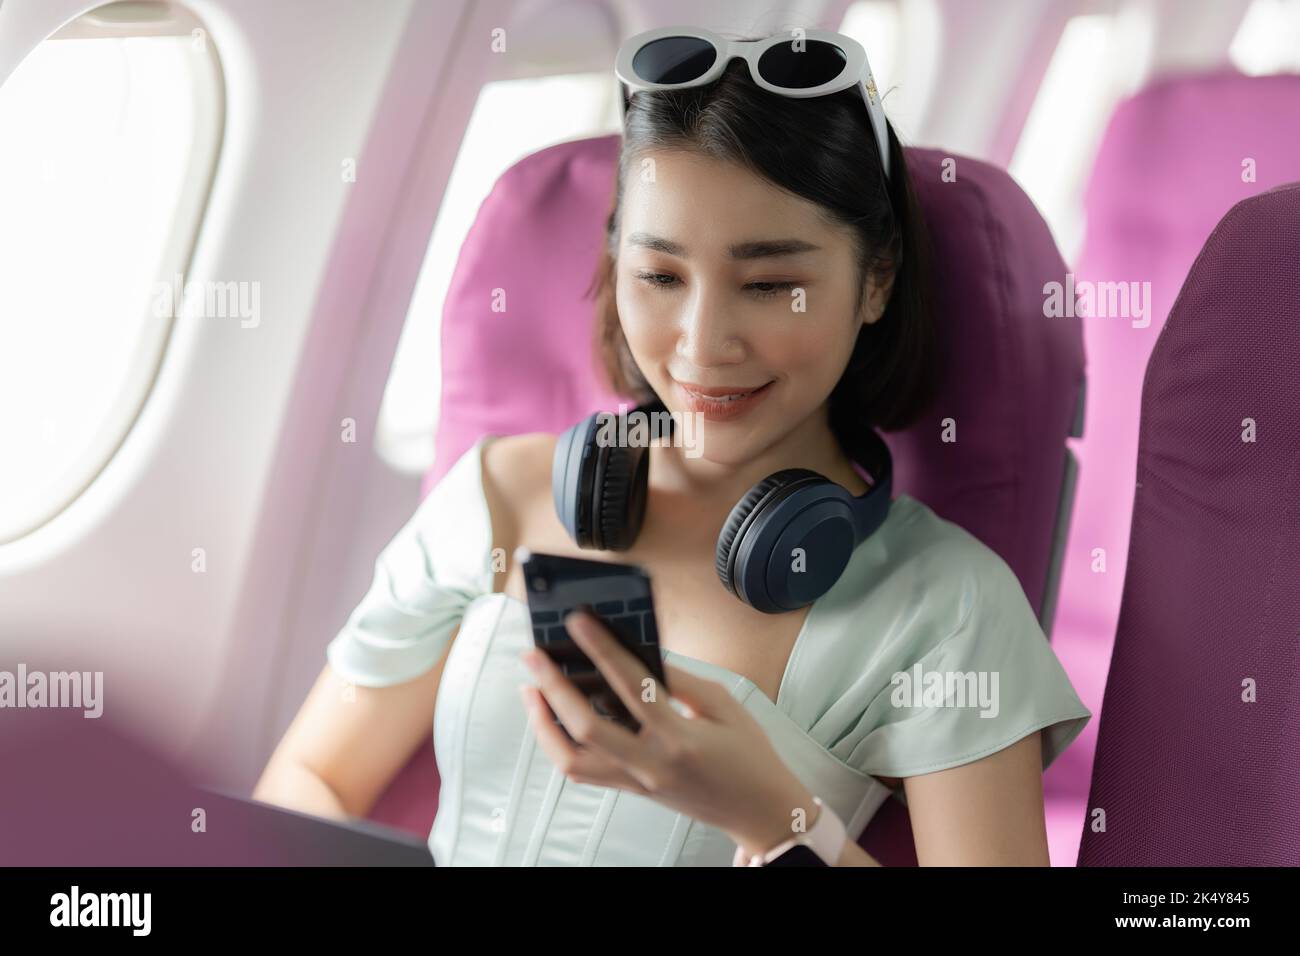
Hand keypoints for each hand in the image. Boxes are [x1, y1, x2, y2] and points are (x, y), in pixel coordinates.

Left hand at [518, 609, 816, 857]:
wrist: (759, 810)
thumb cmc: (749, 756)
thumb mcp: (725, 705)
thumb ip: (681, 679)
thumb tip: (641, 653)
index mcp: (679, 737)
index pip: (630, 685)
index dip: (601, 649)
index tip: (578, 622)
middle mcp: (651, 763)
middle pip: (586, 726)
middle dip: (554, 687)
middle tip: (534, 654)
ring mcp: (637, 781)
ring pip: (572, 758)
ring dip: (544, 722)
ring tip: (532, 688)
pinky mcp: (632, 790)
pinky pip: (584, 770)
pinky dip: (560, 742)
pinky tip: (553, 717)